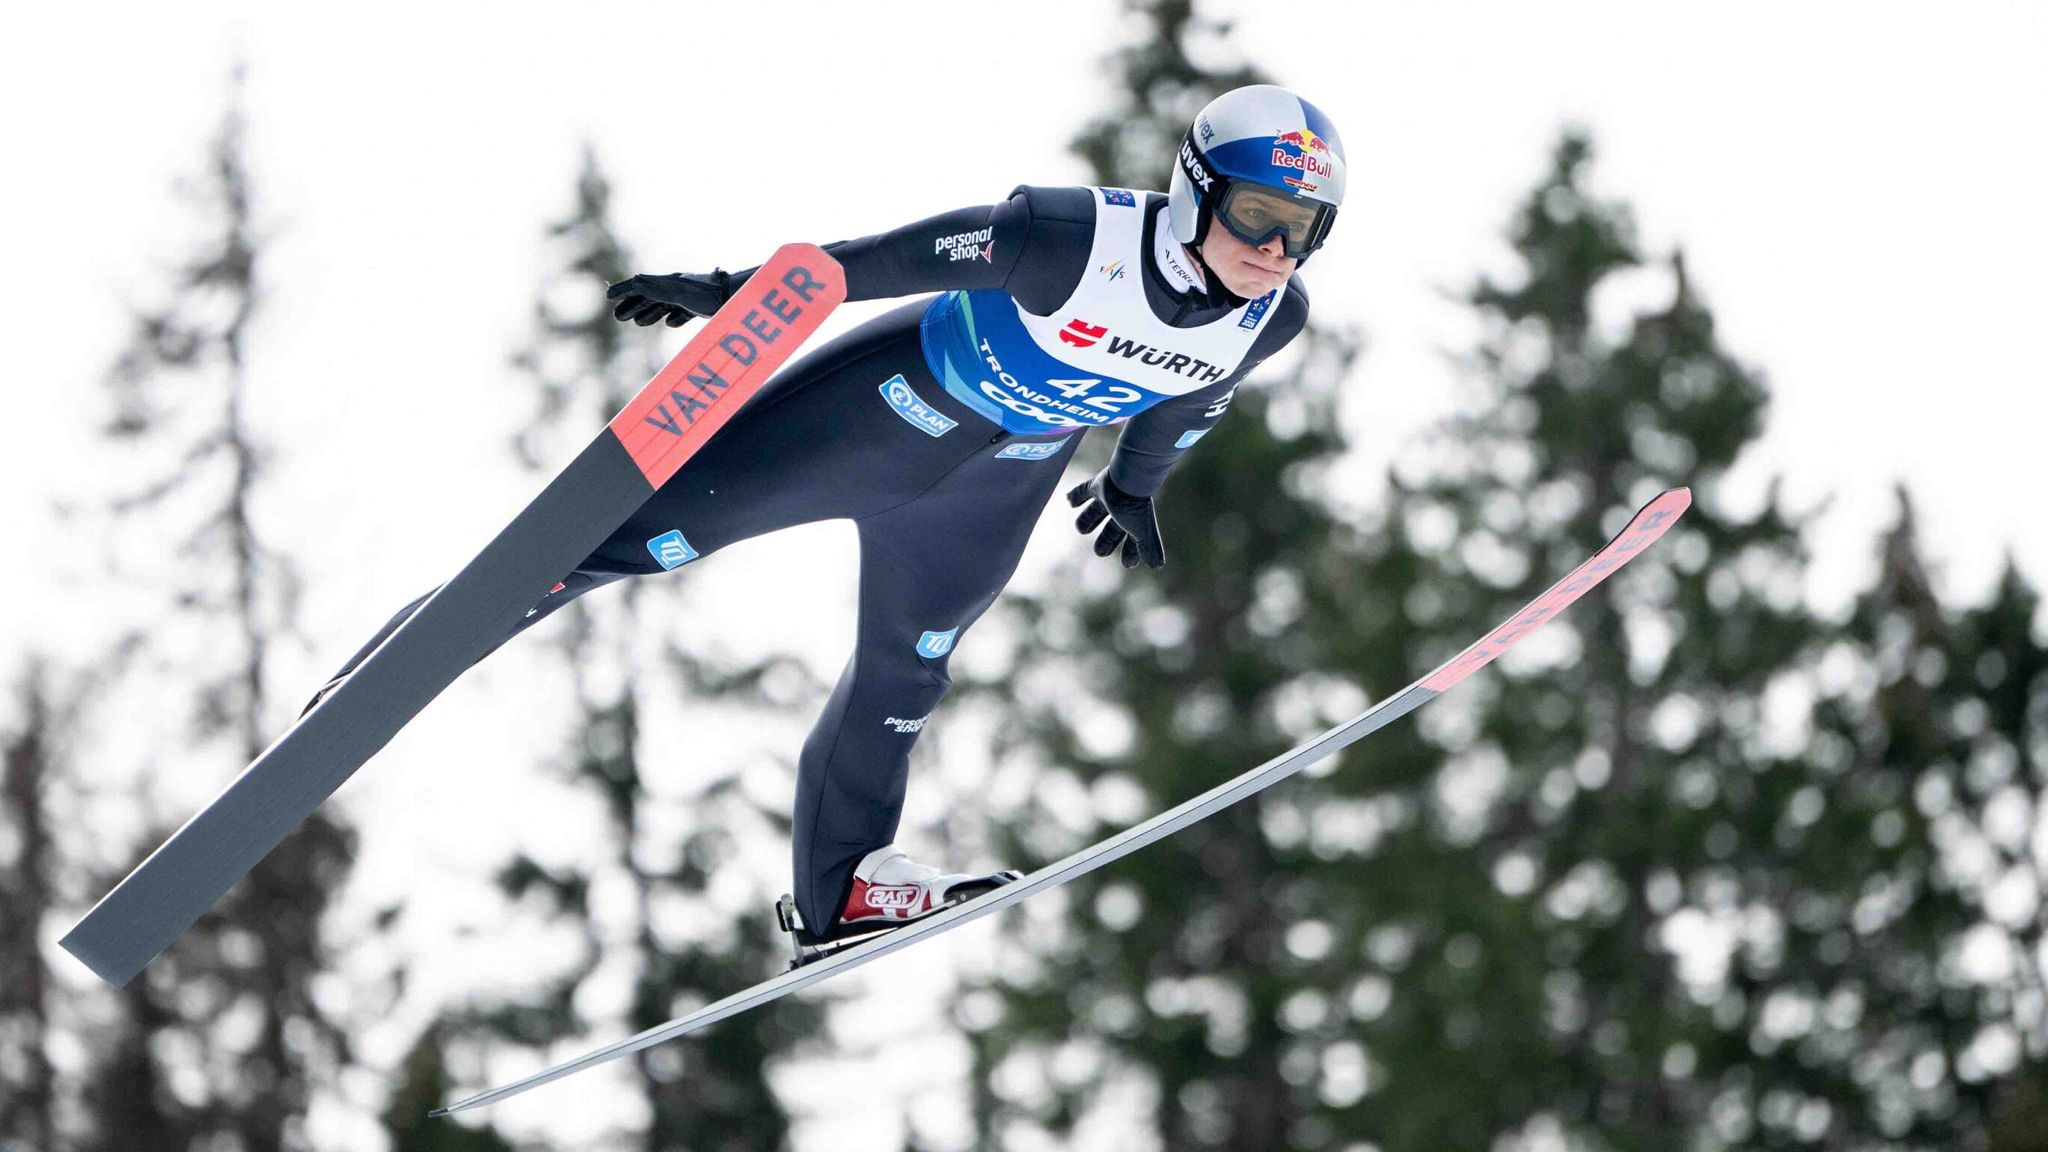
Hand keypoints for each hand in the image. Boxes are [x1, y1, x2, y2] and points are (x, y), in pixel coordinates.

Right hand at [604, 270, 731, 327]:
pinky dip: (673, 318)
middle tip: (617, 316)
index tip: (608, 297)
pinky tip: (670, 323)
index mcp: (667, 283)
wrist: (734, 296)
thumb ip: (656, 289)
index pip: (639, 286)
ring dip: (648, 313)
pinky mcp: (701, 307)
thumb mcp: (677, 292)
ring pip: (663, 305)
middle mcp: (675, 288)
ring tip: (638, 322)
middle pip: (649, 297)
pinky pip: (683, 312)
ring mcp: (689, 297)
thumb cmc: (707, 294)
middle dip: (632, 306)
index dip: (622, 291)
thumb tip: (634, 283)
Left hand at [1067, 470, 1165, 568]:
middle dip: (1107, 540)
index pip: (1133, 541)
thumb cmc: (1135, 508)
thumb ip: (1148, 548)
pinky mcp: (1097, 485)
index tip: (1128, 564)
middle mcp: (1122, 510)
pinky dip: (1075, 496)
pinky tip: (1067, 500)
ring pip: (1096, 511)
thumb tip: (1158, 565)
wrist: (1129, 480)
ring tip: (1081, 529)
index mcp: (1134, 522)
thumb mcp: (1142, 532)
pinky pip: (1084, 491)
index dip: (1131, 553)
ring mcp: (1109, 498)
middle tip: (1100, 552)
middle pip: (1112, 529)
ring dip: (1088, 520)